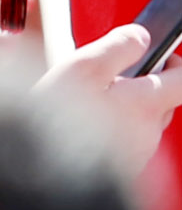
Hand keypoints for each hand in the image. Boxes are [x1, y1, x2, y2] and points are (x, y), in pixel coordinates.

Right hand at [40, 21, 181, 169]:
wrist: (40, 172)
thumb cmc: (55, 120)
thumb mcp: (81, 68)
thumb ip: (116, 47)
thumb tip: (141, 37)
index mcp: (146, 104)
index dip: (175, 61)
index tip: (157, 53)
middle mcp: (150, 132)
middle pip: (162, 100)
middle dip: (141, 83)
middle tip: (106, 76)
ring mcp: (138, 153)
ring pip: (143, 121)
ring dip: (124, 107)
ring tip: (87, 102)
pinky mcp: (123, 168)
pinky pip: (127, 140)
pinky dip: (113, 128)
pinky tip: (82, 126)